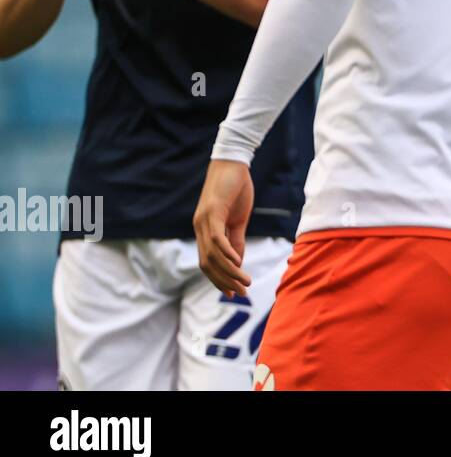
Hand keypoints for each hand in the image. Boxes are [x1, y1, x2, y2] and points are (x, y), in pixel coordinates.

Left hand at [193, 160, 254, 296]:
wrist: (233, 162)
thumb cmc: (236, 189)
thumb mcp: (239, 219)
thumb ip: (237, 240)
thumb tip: (238, 263)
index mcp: (205, 230)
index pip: (208, 262)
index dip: (219, 279)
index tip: (232, 293)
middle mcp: (200, 228)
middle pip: (208, 264)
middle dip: (223, 281)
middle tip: (240, 294)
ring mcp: (204, 220)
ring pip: (214, 255)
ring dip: (230, 272)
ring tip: (245, 282)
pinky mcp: (212, 211)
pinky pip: (217, 238)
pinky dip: (227, 253)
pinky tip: (238, 263)